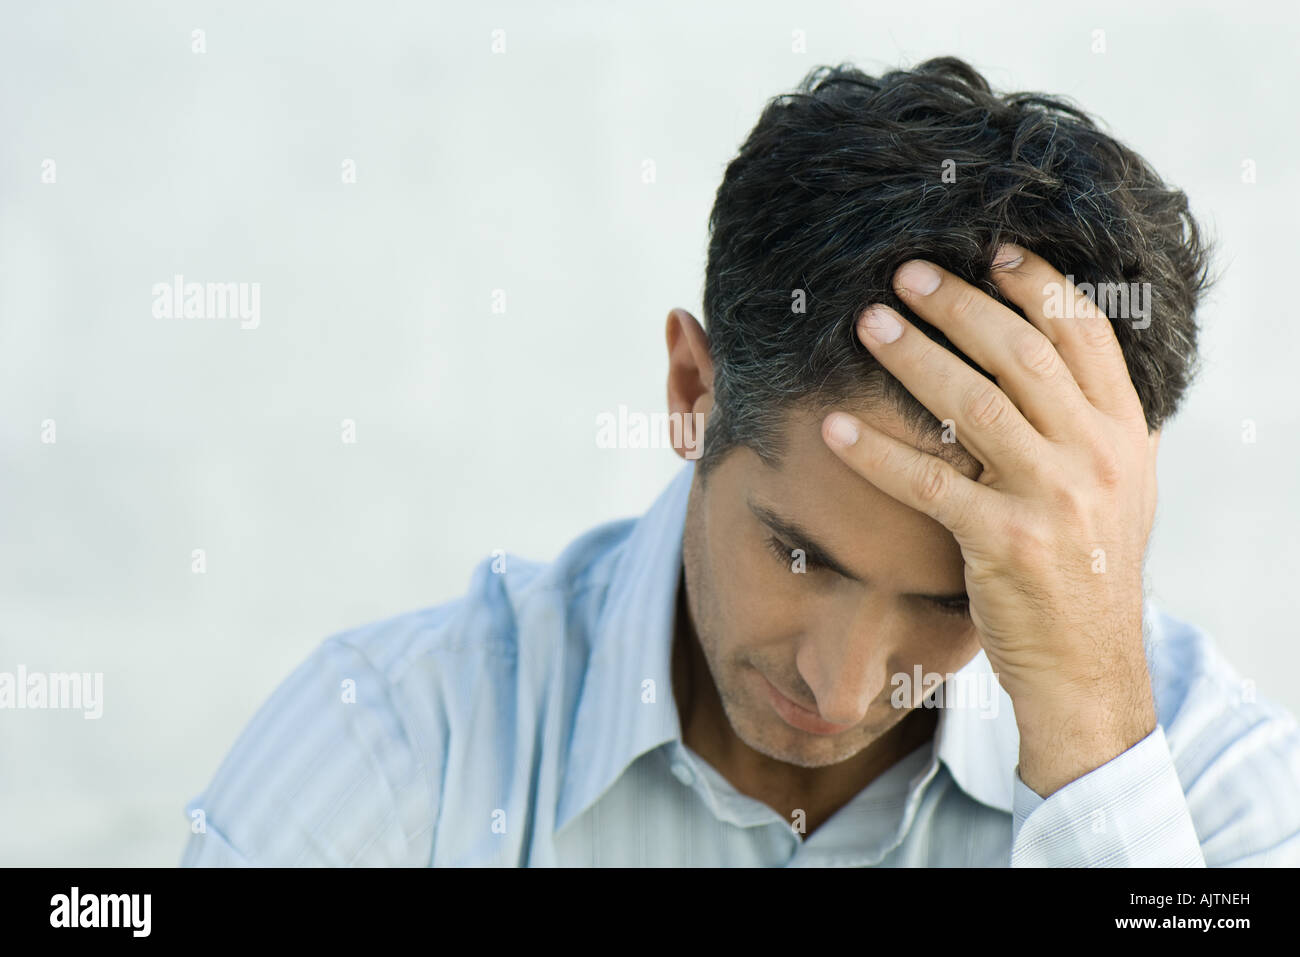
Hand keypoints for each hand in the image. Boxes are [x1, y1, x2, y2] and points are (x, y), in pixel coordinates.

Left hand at [820, 246, 1158, 796]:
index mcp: (1125, 435)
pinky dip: (876, 451)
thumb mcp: (1122, 491)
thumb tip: (1066, 359)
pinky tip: (835, 428)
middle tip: (906, 273)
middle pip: (1021, 355)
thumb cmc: (1090, 572)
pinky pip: (928, 482)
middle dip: (959, 305)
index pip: (1083, 336)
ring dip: (914, 356)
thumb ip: (1100, 427)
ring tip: (868, 323)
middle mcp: (1096, 456)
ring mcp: (1053, 498)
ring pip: (974, 405)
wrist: (1088, 666)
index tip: (991, 253)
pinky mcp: (1003, 541)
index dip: (1037, 286)